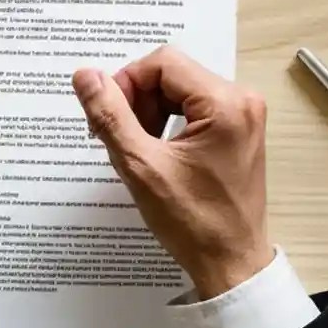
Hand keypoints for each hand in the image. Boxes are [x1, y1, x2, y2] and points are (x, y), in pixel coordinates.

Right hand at [72, 46, 273, 300]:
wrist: (231, 263)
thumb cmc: (193, 223)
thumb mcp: (141, 166)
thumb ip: (110, 116)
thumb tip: (85, 77)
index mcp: (225, 104)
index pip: (163, 63)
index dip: (126, 82)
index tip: (107, 115)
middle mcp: (241, 101)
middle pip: (172, 74)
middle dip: (137, 99)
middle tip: (115, 134)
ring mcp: (242, 116)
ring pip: (180, 91)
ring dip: (150, 111)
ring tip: (135, 147)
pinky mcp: (238, 131)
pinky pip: (193, 109)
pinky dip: (167, 122)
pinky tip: (154, 151)